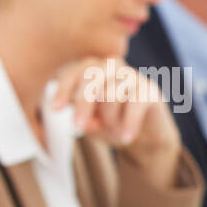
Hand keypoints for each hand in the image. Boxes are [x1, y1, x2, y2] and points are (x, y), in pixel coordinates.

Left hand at [49, 57, 181, 186]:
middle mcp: (111, 67)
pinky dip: (129, 123)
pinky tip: (126, 137)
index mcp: (91, 71)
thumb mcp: (92, 124)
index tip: (57, 108)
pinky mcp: (150, 89)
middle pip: (91, 76)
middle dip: (83, 103)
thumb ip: (83, 118)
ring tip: (115, 132)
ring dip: (110, 118)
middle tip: (80, 126)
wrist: (146, 139)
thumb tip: (84, 121)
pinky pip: (135, 103)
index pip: (74, 71)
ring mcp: (132, 76)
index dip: (64, 88)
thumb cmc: (114, 125)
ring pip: (112, 92)